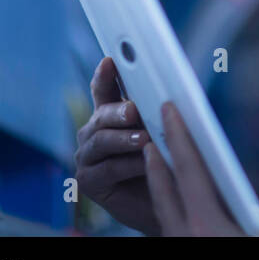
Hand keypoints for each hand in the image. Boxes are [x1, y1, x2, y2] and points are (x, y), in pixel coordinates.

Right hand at [75, 56, 159, 234]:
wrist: (167, 198)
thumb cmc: (165, 159)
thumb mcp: (162, 129)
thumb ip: (158, 110)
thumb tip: (171, 89)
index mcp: (110, 114)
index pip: (104, 88)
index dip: (105, 74)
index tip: (110, 60)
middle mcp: (93, 132)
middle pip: (102, 115)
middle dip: (119, 111)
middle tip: (135, 110)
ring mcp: (87, 156)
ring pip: (102, 141)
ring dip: (124, 139)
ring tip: (144, 139)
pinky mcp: (89, 181)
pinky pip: (107, 169)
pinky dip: (127, 165)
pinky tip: (143, 163)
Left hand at [144, 101, 258, 236]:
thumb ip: (258, 209)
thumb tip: (243, 194)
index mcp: (207, 224)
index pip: (189, 170)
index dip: (179, 136)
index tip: (170, 109)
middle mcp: (185, 234)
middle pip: (163, 188)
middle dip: (157, 154)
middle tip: (154, 126)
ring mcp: (176, 243)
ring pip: (160, 206)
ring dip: (156, 176)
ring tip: (154, 153)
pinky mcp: (177, 250)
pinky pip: (165, 221)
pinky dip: (164, 199)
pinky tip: (170, 190)